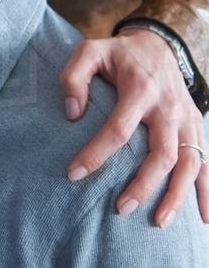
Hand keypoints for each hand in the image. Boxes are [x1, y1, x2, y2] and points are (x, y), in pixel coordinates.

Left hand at [60, 29, 207, 226]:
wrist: (158, 45)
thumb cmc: (117, 54)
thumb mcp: (89, 51)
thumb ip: (73, 77)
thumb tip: (72, 113)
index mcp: (140, 89)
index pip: (118, 129)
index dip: (96, 154)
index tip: (73, 174)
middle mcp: (168, 108)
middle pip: (161, 155)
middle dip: (142, 186)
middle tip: (119, 209)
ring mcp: (187, 120)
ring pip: (189, 165)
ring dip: (176, 196)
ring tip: (158, 222)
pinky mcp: (197, 128)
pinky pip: (207, 164)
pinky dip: (208, 192)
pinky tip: (204, 218)